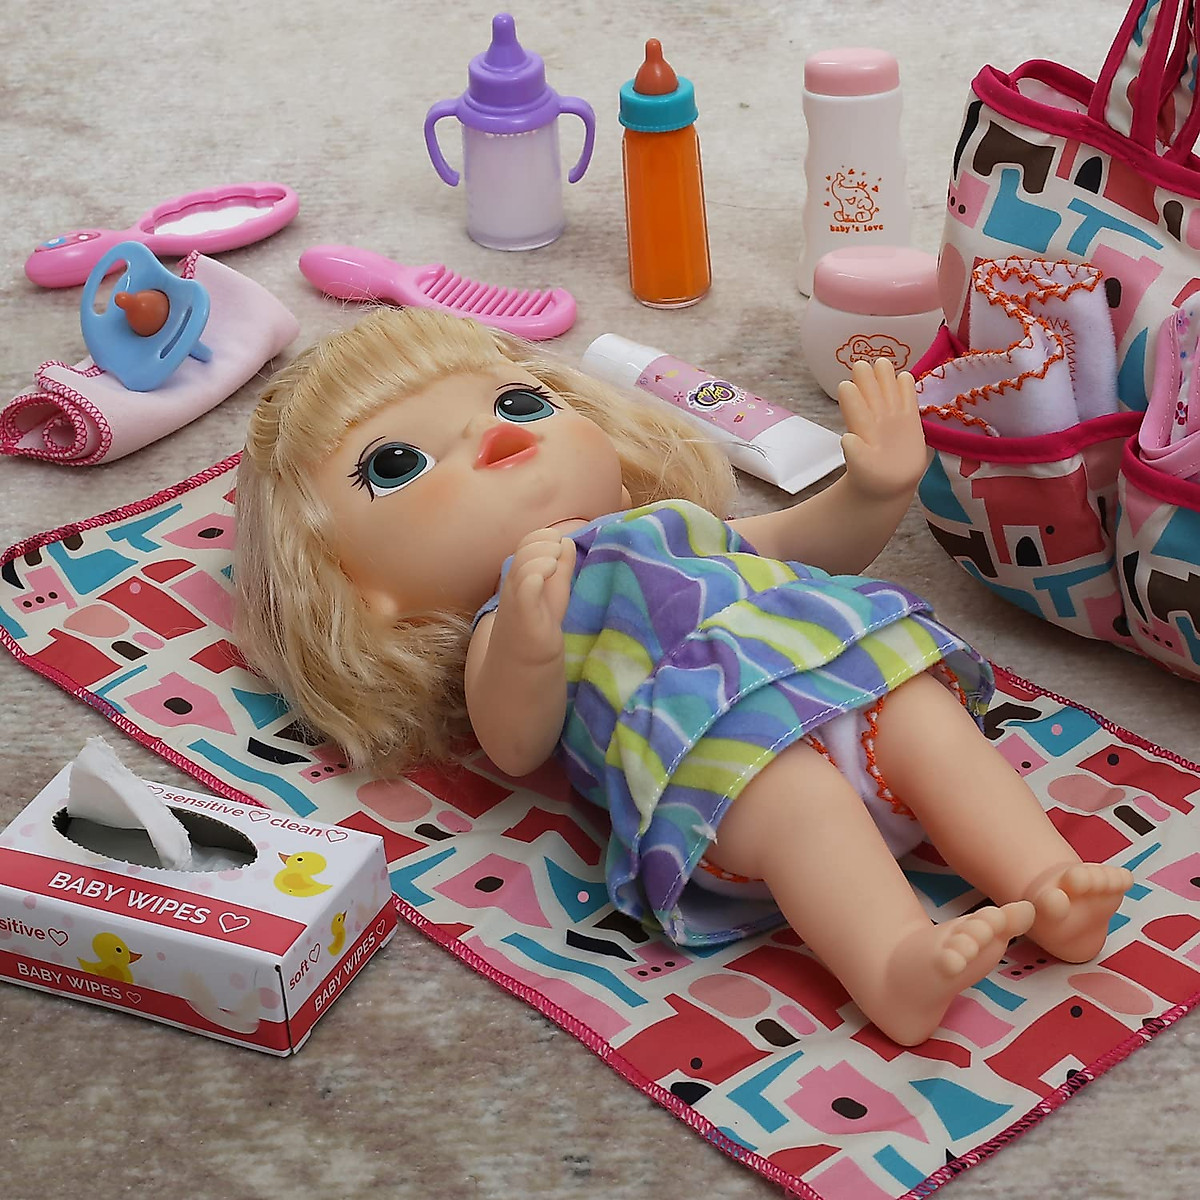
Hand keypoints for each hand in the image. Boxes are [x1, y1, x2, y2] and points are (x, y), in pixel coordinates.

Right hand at [491, 529, 576, 666]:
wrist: (523, 665)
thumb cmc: (537, 625)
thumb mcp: (553, 591)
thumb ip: (561, 568)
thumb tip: (567, 541)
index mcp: (520, 576)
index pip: (525, 544)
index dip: (541, 536)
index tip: (558, 541)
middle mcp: (514, 586)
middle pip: (523, 552)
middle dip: (543, 545)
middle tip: (557, 555)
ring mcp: (517, 602)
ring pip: (523, 568)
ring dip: (541, 558)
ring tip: (553, 565)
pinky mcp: (525, 618)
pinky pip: (525, 592)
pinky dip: (534, 578)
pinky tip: (544, 575)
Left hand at [836, 359, 926, 501]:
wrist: (887, 484)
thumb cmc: (870, 477)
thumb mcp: (863, 469)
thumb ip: (856, 455)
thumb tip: (847, 439)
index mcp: (861, 427)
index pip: (854, 406)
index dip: (851, 395)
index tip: (847, 386)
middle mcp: (875, 417)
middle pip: (870, 392)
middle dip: (866, 378)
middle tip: (861, 365)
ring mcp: (893, 417)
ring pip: (888, 390)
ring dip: (885, 376)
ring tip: (882, 363)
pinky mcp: (910, 420)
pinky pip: (908, 399)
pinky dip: (907, 388)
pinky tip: (904, 376)